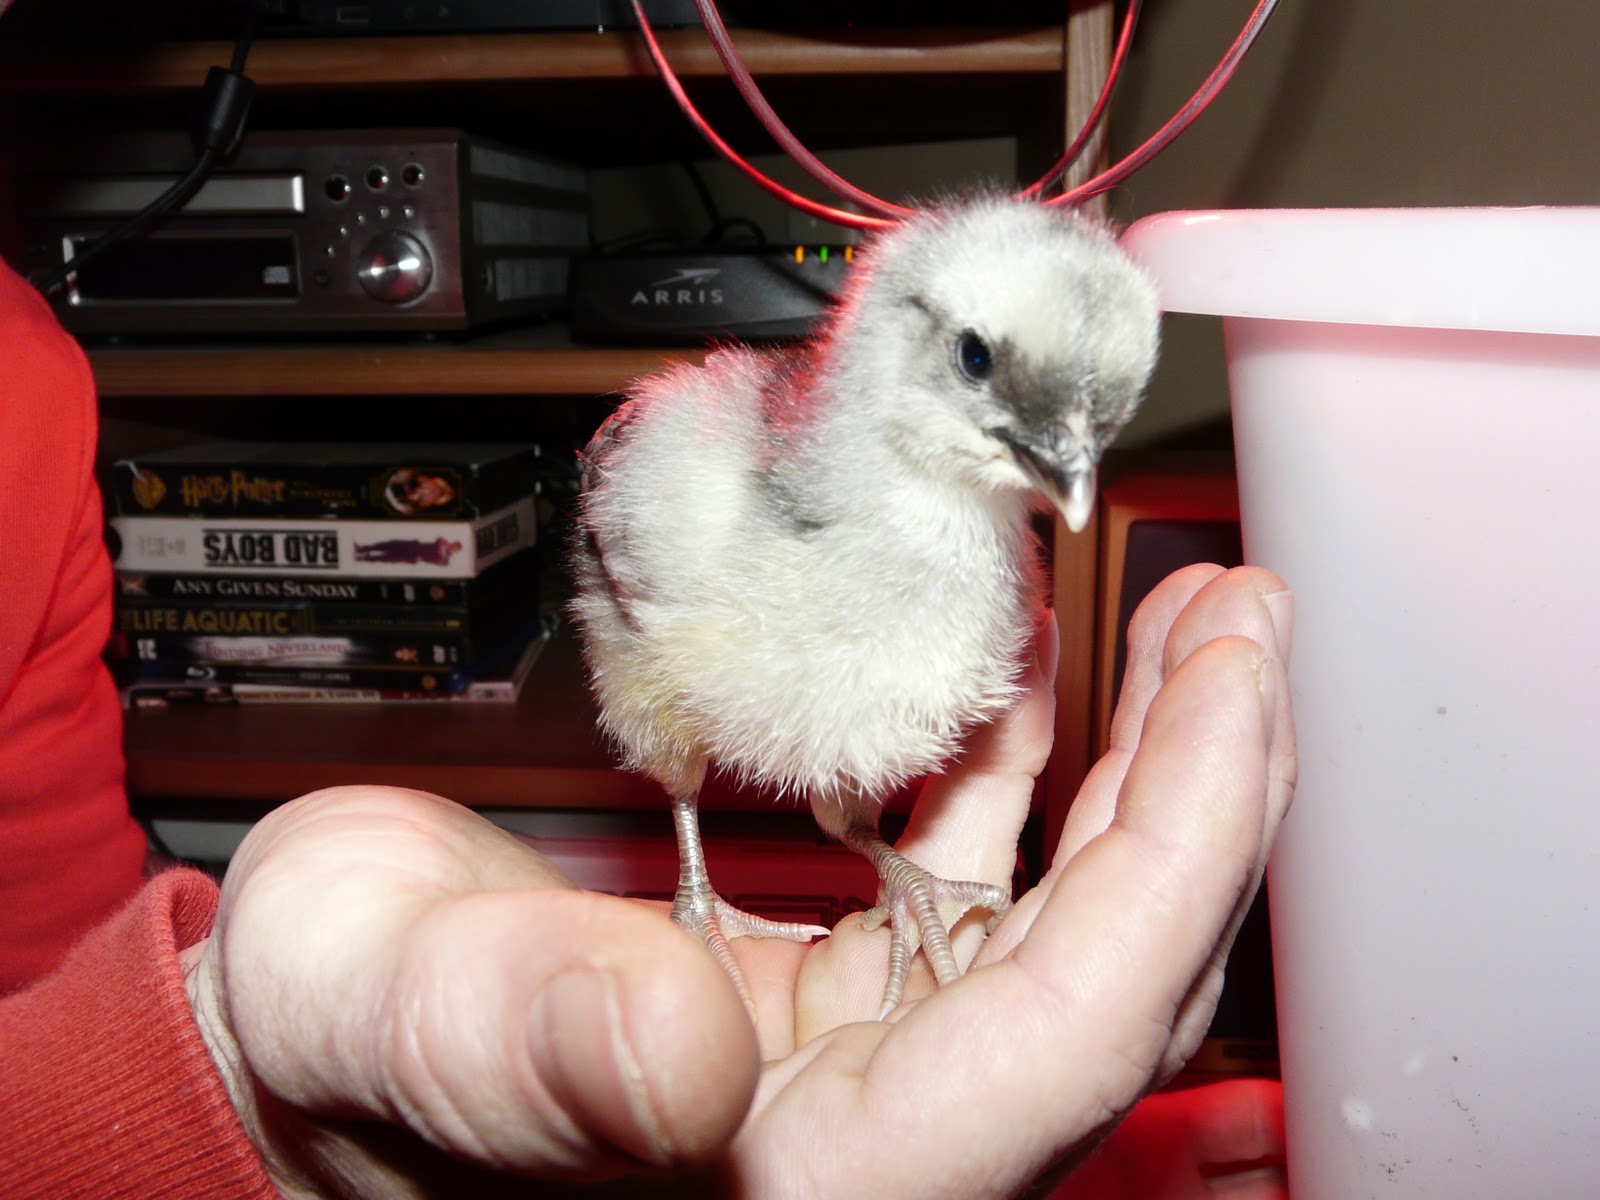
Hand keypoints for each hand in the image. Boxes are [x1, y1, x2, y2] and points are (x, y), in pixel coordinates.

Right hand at [181, 563, 1293, 1198]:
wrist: (325, 1022)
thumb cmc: (342, 1042)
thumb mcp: (389, 1019)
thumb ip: (522, 1044)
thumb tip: (675, 1054)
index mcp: (803, 1181)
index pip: (1071, 1033)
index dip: (1177, 851)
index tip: (1231, 678)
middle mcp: (874, 1126)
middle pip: (1115, 969)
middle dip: (1198, 786)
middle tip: (1237, 623)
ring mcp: (869, 1053)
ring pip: (1067, 917)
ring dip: (1135, 768)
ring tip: (1182, 629)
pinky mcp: (839, 984)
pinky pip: (972, 880)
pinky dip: (1017, 773)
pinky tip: (1034, 681)